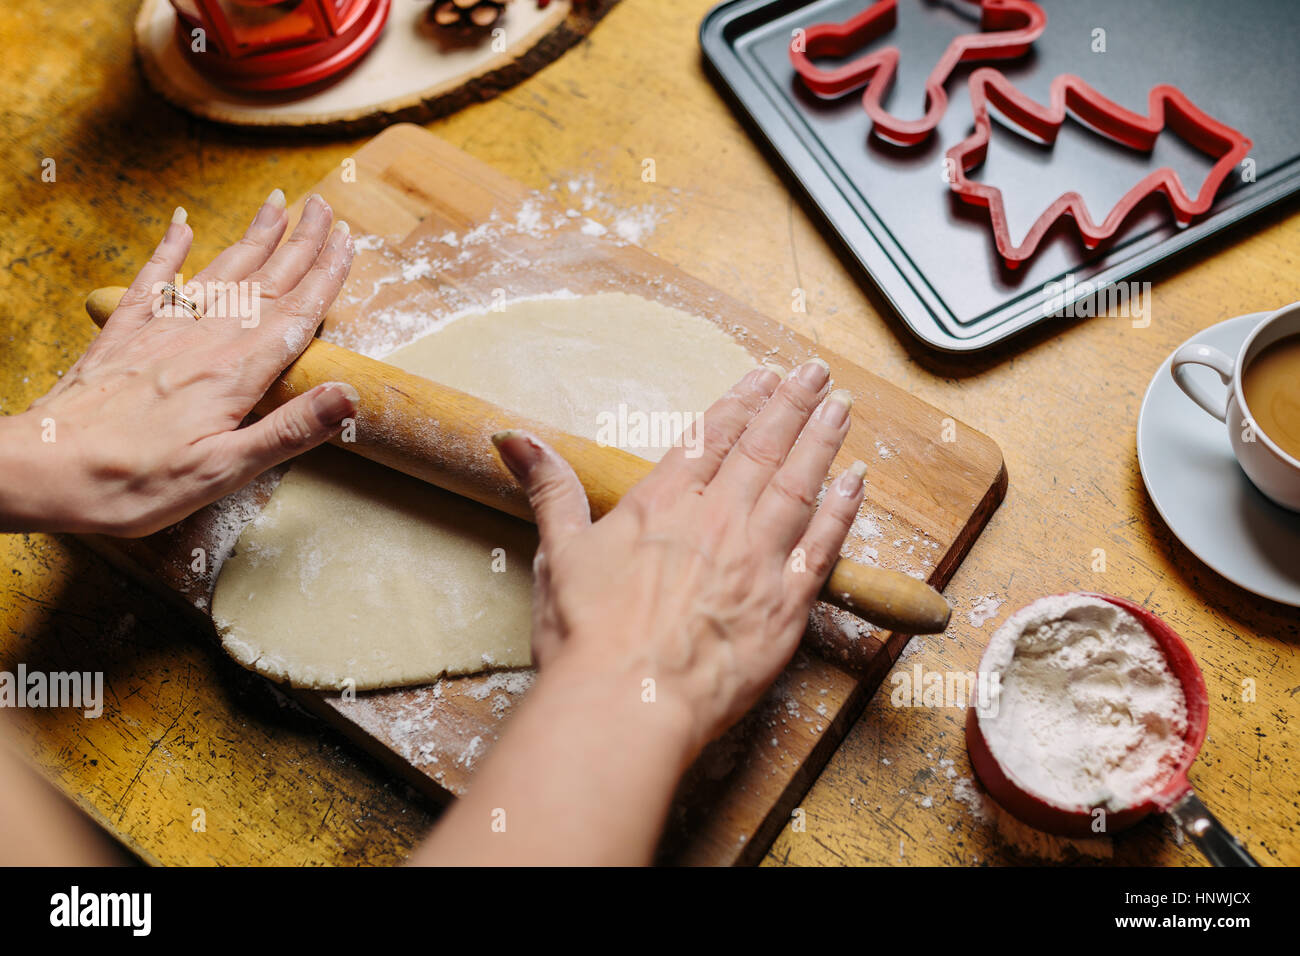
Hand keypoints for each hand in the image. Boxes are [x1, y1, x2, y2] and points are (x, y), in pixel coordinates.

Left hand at [1, 192, 357, 536]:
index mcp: (235, 374)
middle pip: (266, 283)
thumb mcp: (224, 470)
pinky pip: (154, 280)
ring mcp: (162, 331)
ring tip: (278, 206)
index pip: (296, 316)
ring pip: (221, 273)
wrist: (45, 467)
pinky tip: (183, 225)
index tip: (350, 243)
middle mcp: (203, 340)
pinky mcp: (125, 334)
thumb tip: (348, 396)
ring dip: (254, 238)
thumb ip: (289, 430)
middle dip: (301, 243)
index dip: (326, 277)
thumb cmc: (134, 481)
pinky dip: (170, 249)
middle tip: (327, 207)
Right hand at [493, 359, 864, 760]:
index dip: (740, 403)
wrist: (627, 703)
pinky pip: (824, 546)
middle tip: (815, 372)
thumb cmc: (586, 637)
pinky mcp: (786, 605)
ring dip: (822, 442)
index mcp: (663, 505)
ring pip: (799, 485)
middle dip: (792, 405)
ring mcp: (757, 560)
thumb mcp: (557, 553)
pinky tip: (857, 482)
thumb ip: (549, 489)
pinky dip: (843, 510)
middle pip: (762, 449)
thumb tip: (513, 438)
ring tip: (841, 407)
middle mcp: (717, 520)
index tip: (764, 376)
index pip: (710, 439)